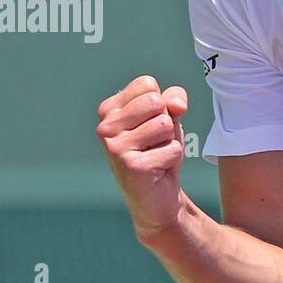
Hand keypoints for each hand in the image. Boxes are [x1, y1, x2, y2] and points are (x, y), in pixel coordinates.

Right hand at [96, 75, 188, 241]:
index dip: (161, 104)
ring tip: (155, 155)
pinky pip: (172, 149)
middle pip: (156, 102)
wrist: (157, 197)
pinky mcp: (132, 166)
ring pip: (164, 124)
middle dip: (166, 123)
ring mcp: (115, 147)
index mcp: (109, 109)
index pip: (147, 85)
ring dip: (169, 141)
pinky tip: (157, 170)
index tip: (151, 125)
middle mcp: (106, 127)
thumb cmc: (159, 151)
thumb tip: (176, 104)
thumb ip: (173, 99)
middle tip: (155, 143)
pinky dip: (172, 159)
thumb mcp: (169, 118)